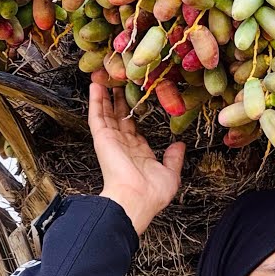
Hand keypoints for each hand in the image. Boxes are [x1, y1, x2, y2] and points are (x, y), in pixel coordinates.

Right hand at [89, 73, 184, 235]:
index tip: (136, 98)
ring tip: (104, 76)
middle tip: (118, 81)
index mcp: (139, 153)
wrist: (137, 199)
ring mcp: (112, 140)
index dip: (134, 112)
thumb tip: (179, 145)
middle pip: (119, 116)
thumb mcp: (171, 174)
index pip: (134, 128)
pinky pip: (97, 115)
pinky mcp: (102, 138)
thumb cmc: (152, 193)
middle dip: (118, 99)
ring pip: (106, 112)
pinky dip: (96, 100)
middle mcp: (123, 145)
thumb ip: (174, 158)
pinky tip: (95, 85)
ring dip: (105, 94)